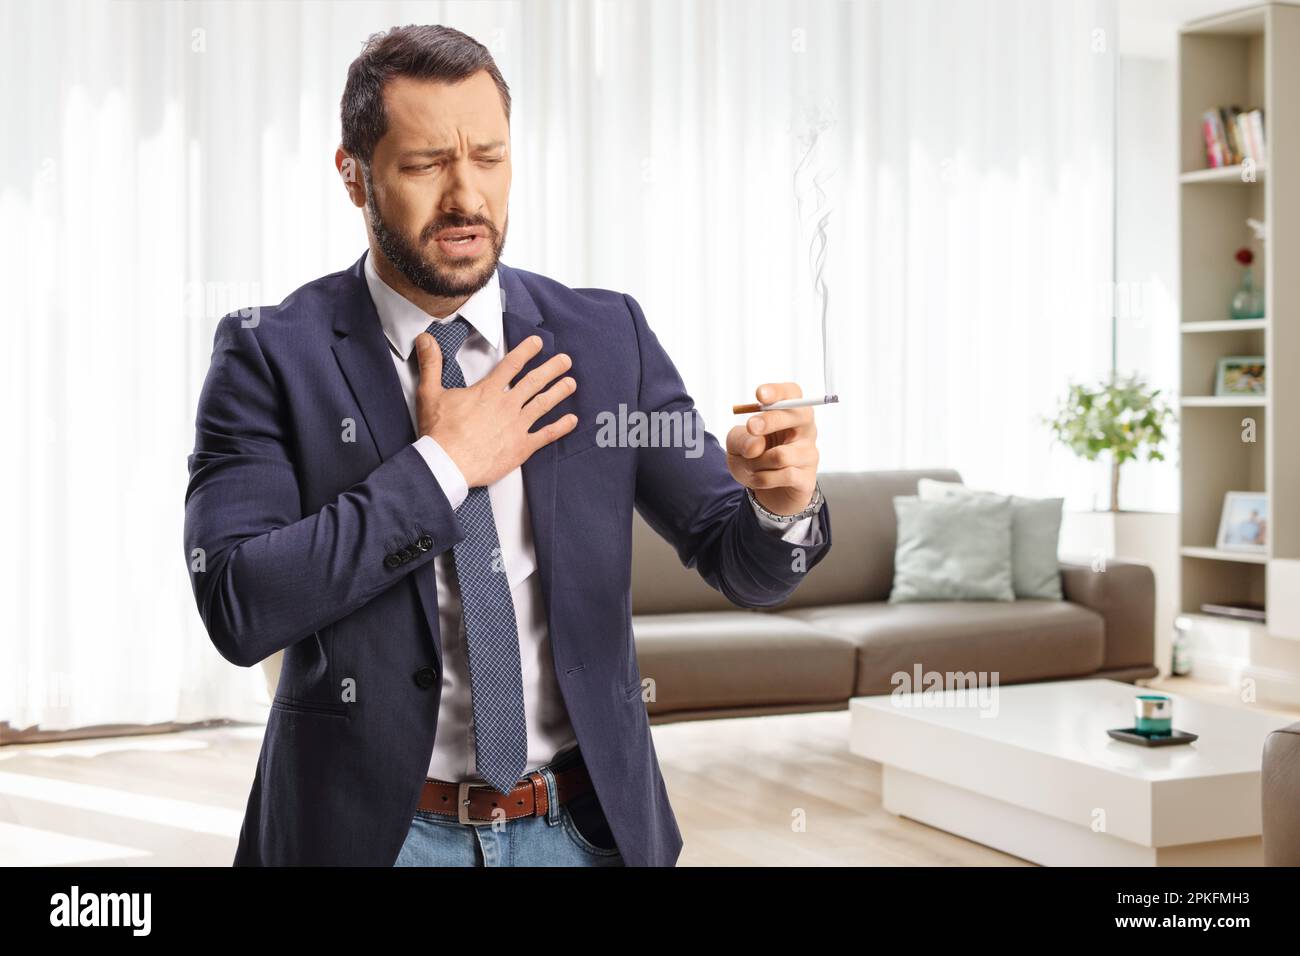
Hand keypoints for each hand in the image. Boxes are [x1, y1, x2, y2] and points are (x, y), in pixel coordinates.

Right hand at [415, 332, 577, 487]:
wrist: (447, 464)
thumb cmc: (439, 432)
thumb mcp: (430, 393)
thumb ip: (431, 364)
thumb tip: (425, 339)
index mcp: (488, 391)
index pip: (511, 364)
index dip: (526, 351)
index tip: (538, 343)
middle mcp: (506, 405)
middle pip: (534, 382)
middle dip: (552, 368)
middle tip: (565, 360)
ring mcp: (517, 426)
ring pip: (544, 404)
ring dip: (559, 392)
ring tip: (571, 383)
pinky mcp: (521, 447)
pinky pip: (546, 435)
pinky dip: (561, 427)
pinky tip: (572, 420)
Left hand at [725, 382, 819, 515]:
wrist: (763, 491)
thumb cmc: (753, 457)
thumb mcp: (736, 443)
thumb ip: (740, 439)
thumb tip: (755, 445)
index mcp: (789, 413)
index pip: (792, 393)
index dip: (778, 392)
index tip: (759, 395)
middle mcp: (805, 430)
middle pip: (799, 416)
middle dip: (772, 420)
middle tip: (751, 426)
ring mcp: (809, 454)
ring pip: (782, 454)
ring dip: (758, 462)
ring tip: (753, 466)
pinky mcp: (807, 478)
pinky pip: (784, 475)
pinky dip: (763, 478)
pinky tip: (760, 478)